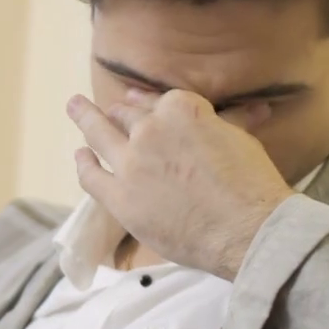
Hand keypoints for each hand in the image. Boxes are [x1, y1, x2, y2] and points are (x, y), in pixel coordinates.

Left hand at [68, 89, 293, 278]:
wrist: (245, 229)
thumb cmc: (252, 185)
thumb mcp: (241, 142)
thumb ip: (230, 124)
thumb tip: (254, 109)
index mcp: (181, 110)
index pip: (158, 101)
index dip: (147, 100)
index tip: (136, 98)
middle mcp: (149, 130)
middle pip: (127, 116)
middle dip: (121, 112)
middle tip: (113, 110)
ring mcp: (129, 163)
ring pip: (99, 134)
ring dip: (85, 117)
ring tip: (74, 106)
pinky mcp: (118, 196)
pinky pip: (90, 175)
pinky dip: (83, 164)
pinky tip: (80, 157)